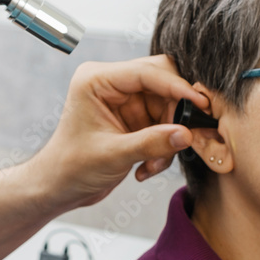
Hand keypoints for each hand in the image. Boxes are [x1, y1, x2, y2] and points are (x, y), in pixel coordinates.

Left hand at [29, 55, 209, 210]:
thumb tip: (185, 134)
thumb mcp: (112, 155)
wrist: (59, 187)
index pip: (145, 72)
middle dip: (175, 112)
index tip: (199, 102)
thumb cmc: (71, 167)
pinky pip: (163, 123)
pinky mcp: (133, 117)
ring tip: (155, 163)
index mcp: (96, 80)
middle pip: (161, 82)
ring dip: (169, 135)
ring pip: (167, 104)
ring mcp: (123, 100)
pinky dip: (163, 146)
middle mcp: (111, 84)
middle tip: (187, 135)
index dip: (176, 86)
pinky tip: (147, 166)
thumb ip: (151, 142)